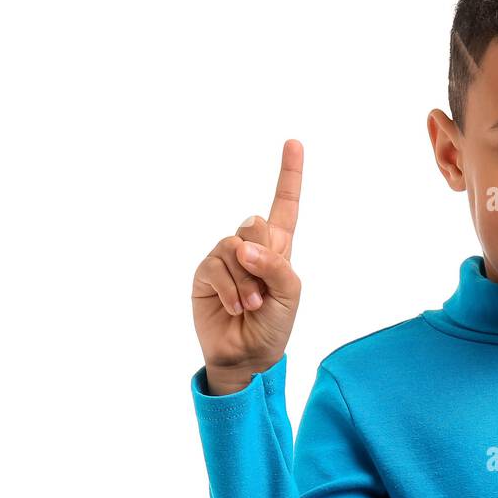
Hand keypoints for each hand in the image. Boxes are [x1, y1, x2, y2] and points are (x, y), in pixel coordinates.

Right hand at [192, 139, 304, 393]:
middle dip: (264, 258)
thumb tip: (242, 245)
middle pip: (256, 223)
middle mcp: (251, 246)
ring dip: (247, 283)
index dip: (289, 173)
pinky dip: (230, 289)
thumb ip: (275, 264)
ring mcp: (225, 257)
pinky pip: (216, 266)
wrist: (248, 356)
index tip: (293, 142)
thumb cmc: (274, 325)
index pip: (285, 204)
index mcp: (279, 248)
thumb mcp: (290, 294)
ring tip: (252, 306)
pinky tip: (235, 307)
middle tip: (265, 293)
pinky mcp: (204, 272)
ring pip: (234, 247)